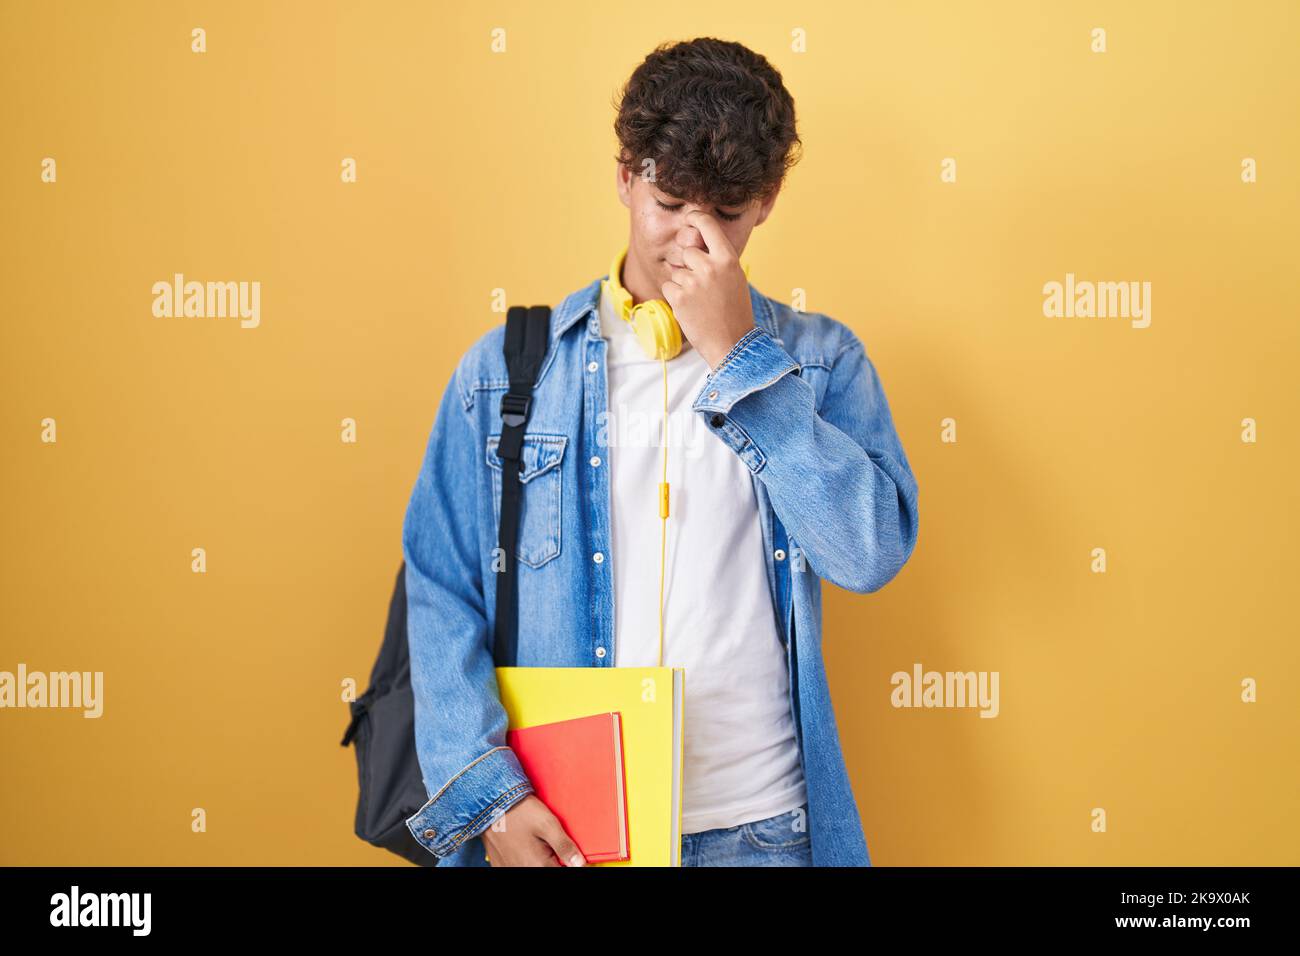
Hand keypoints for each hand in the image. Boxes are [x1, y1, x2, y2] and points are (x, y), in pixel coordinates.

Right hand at [480, 794, 586, 866]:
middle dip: (553, 860)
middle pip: (547, 869)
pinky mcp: (500, 866)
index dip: (568, 862)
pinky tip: (523, 847)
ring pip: (533, 868)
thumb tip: (580, 864)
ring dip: (538, 861)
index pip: (563, 871)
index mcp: (538, 865)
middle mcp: (522, 871)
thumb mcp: (548, 824)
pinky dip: (524, 860)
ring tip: (535, 843)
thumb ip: (565, 846)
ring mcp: (509, 869)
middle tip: (548, 844)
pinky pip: (518, 866)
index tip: (568, 855)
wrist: (490, 804)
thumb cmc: (519, 811)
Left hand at [660, 209, 755, 370]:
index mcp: (727, 259)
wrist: (732, 342)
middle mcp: (710, 267)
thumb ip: (718, 259)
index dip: (696, 218)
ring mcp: (693, 282)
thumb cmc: (734, 311)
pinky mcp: (679, 298)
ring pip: (677, 271)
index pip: (707, 226)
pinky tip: (691, 308)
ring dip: (683, 284)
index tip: (691, 218)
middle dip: (690, 266)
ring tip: (700, 301)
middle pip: (687, 252)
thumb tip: (694, 242)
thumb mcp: (735, 278)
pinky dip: (675, 297)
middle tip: (703, 286)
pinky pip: (668, 286)